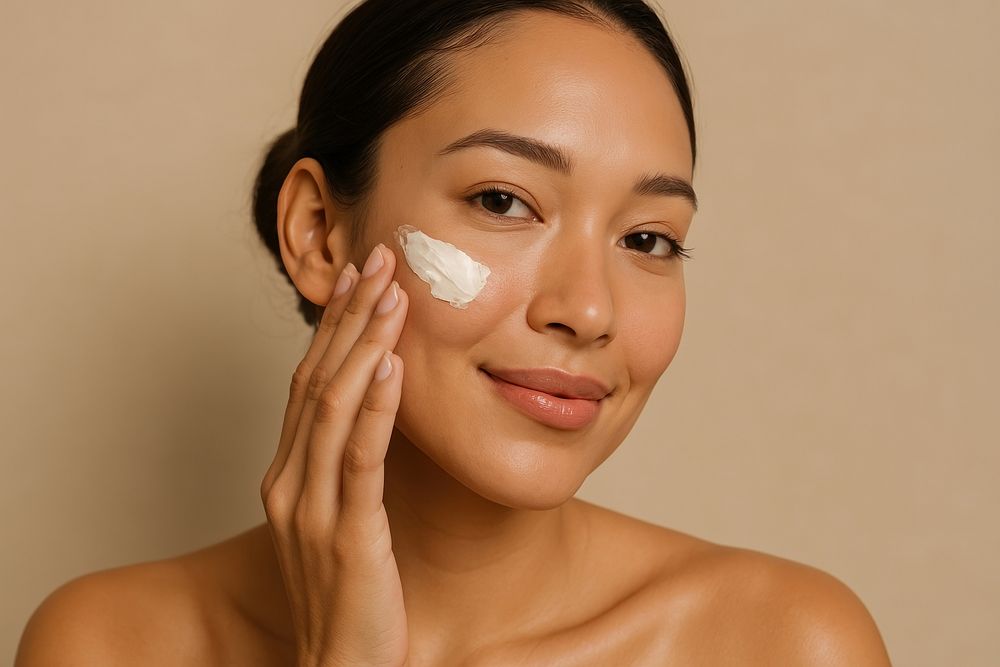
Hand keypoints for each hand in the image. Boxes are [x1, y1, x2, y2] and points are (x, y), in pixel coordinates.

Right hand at [260, 244, 409, 666]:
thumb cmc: (347, 593)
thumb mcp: (340, 518)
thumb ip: (345, 467)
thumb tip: (377, 413)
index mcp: (287, 475)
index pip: (307, 382)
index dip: (334, 328)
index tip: (360, 279)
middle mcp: (288, 482)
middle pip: (315, 379)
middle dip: (349, 317)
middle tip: (378, 261)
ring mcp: (311, 508)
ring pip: (332, 406)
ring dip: (364, 345)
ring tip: (393, 296)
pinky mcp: (346, 534)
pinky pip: (359, 458)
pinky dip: (376, 408)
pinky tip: (395, 368)